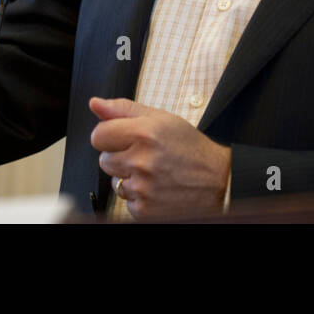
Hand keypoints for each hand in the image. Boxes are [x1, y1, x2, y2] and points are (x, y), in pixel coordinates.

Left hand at [89, 97, 231, 219]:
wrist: (218, 180)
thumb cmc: (189, 147)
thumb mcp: (161, 119)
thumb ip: (123, 110)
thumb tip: (95, 104)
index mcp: (144, 133)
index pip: (98, 135)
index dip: (109, 136)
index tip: (123, 138)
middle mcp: (142, 160)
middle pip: (104, 160)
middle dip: (119, 157)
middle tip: (144, 155)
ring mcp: (143, 187)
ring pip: (114, 182)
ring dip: (129, 178)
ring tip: (154, 172)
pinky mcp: (145, 209)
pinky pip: (126, 201)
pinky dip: (139, 196)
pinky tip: (157, 188)